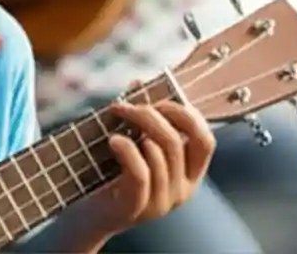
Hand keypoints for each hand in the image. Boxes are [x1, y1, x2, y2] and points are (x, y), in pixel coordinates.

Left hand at [74, 100, 214, 242]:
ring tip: (115, 119)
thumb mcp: (133, 143)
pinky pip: (141, 173)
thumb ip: (140, 115)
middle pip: (177, 141)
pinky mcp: (137, 208)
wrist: (91, 214)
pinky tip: (113, 140)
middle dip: (151, 114)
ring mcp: (161, 202)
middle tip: (127, 105)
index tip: (160, 100)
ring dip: (135, 127)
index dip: (188, 114)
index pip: (205, 140)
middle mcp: (182, 190)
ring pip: (158, 154)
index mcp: (190, 173)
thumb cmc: (113, 174)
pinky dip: (127, 150)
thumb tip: (139, 82)